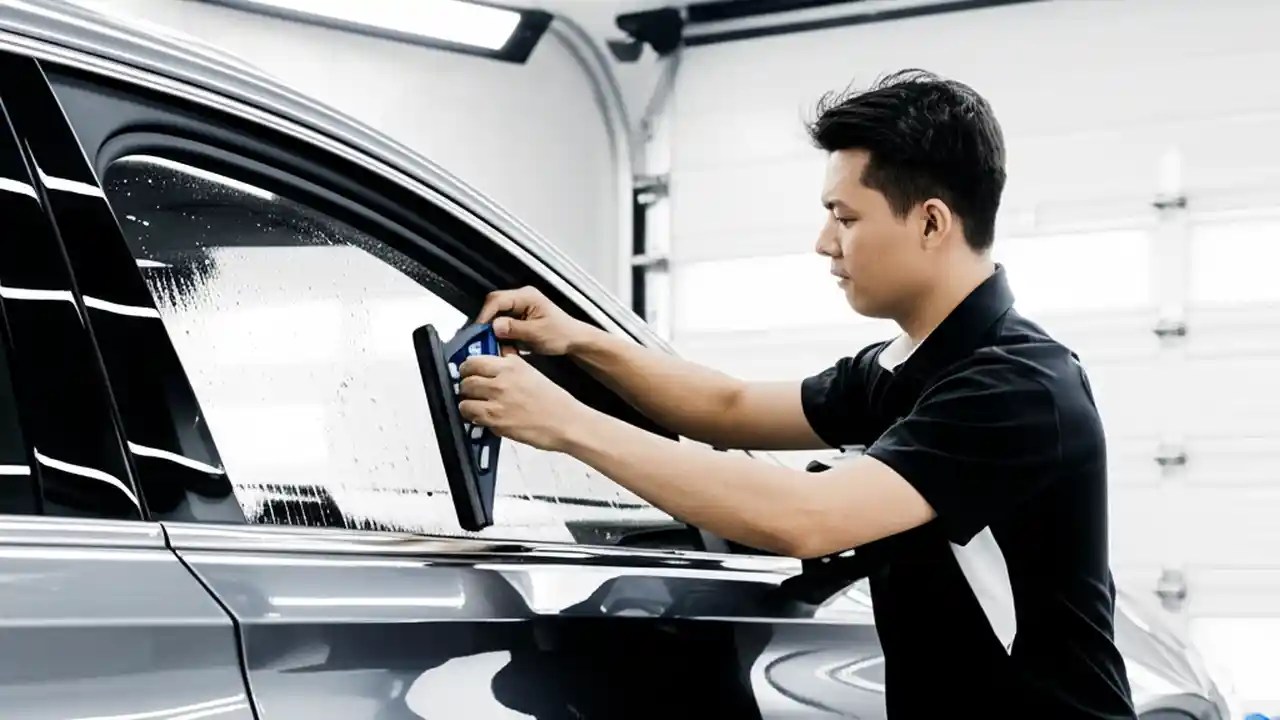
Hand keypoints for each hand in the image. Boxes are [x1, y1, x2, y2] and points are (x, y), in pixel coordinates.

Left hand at [458, 353, 592, 451]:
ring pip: (464, 400)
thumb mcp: (531, 373)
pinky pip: (472, 416)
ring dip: (468, 403)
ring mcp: (496, 401)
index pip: (473, 362)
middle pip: (466, 380)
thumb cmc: (554, 401)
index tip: (467, 372)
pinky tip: (482, 417)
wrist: (566, 423)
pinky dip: (474, 418)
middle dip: (466, 387)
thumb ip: (510, 365)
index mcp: (510, 366)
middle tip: (471, 391)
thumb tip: (495, 359)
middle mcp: (501, 381)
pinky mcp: (495, 421)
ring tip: (475, 406)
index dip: (467, 368)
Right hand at [475, 286, 594, 355]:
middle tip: (482, 340)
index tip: (478, 331)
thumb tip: (494, 326)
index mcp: (526, 296)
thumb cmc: (561, 334)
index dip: (485, 315)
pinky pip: (503, 325)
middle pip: (494, 306)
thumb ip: (515, 329)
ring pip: (496, 317)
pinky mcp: (518, 318)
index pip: (497, 300)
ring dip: (494, 332)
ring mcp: (519, 308)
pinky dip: (502, 337)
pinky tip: (506, 348)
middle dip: (487, 324)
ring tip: (497, 347)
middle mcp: (521, 298)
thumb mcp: (537, 333)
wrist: (573, 340)